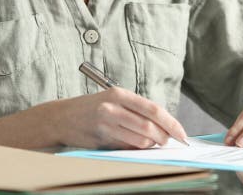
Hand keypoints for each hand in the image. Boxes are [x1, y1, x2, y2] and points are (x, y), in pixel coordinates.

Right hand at [45, 87, 187, 148]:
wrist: (61, 118)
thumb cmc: (92, 108)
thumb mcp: (113, 100)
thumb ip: (136, 110)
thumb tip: (165, 127)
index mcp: (118, 94)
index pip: (153, 109)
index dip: (171, 123)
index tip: (181, 133)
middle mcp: (112, 108)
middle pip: (149, 127)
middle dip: (164, 137)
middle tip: (168, 142)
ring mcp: (105, 125)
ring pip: (139, 140)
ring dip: (150, 145)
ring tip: (150, 142)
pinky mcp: (100, 140)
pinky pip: (127, 148)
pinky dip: (136, 149)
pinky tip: (134, 145)